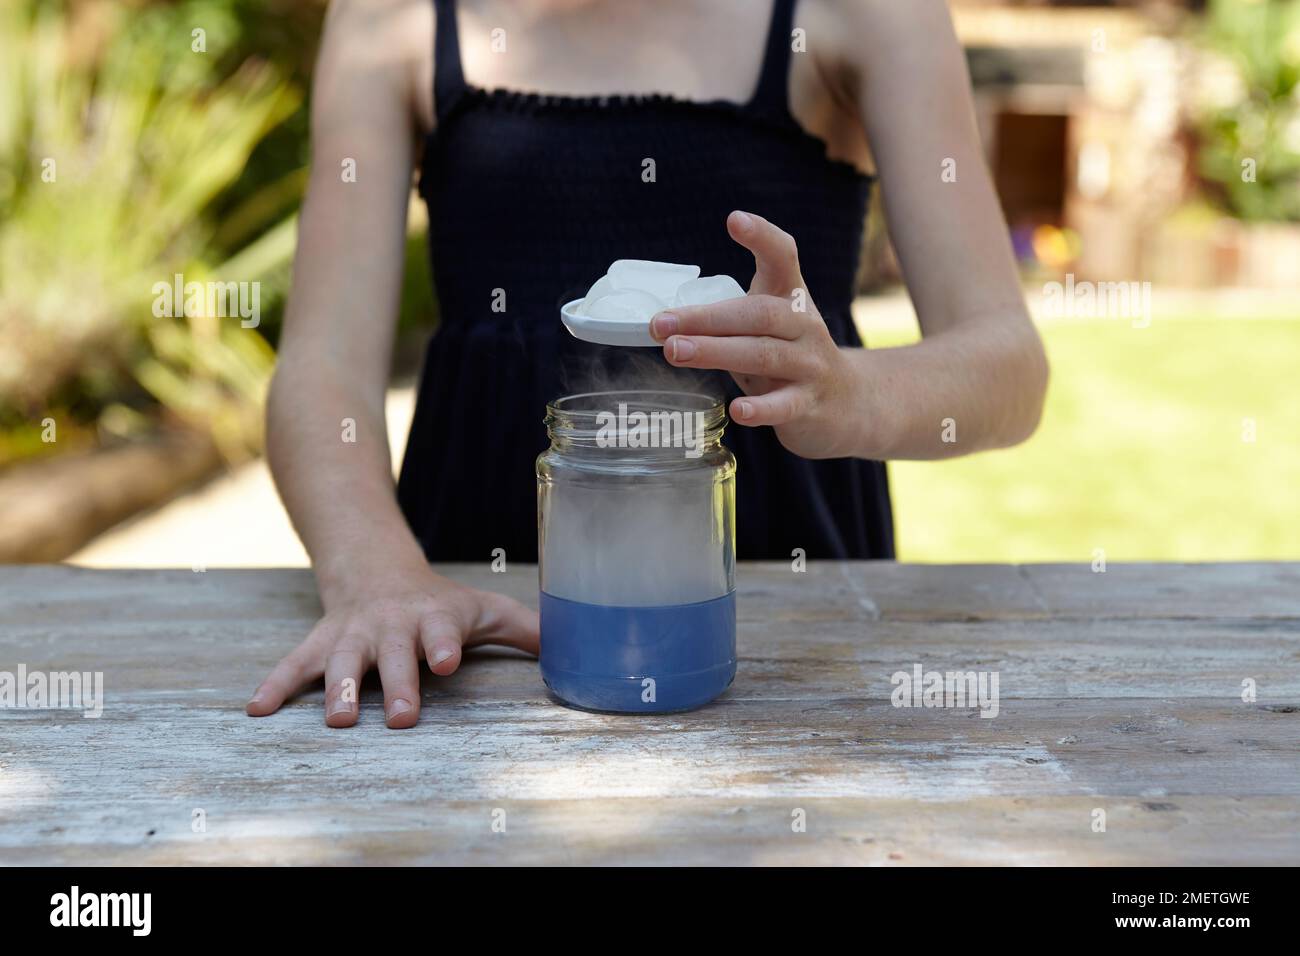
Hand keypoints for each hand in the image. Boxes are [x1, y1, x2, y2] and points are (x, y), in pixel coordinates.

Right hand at [245, 561, 538, 727]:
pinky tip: (256, 710)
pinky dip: (275, 685)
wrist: (377, 571)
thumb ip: (525, 629)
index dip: (443, 644)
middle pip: (393, 655)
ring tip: (339, 722)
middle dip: (398, 683)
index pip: (440, 630)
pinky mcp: (319, 645)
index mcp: (431, 618)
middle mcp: (390, 626)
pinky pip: (293, 665)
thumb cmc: (441, 604)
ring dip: (340, 691)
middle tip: (404, 716)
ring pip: (343, 663)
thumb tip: (579, 644)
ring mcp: (351, 635)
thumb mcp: (484, 609)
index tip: (447, 662)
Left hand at [650, 210, 864, 459]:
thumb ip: (730, 315)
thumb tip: (664, 320)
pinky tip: (737, 410)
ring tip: (675, 352)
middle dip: (706, 317)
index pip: (783, 257)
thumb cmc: (789, 357)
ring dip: (716, 353)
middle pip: (758, 313)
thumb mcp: (768, 326)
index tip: (734, 220)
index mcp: (791, 299)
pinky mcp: (809, 404)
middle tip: (661, 323)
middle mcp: (804, 326)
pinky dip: (761, 408)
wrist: (848, 402)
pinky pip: (784, 405)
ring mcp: (810, 365)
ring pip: (763, 355)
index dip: (762, 236)